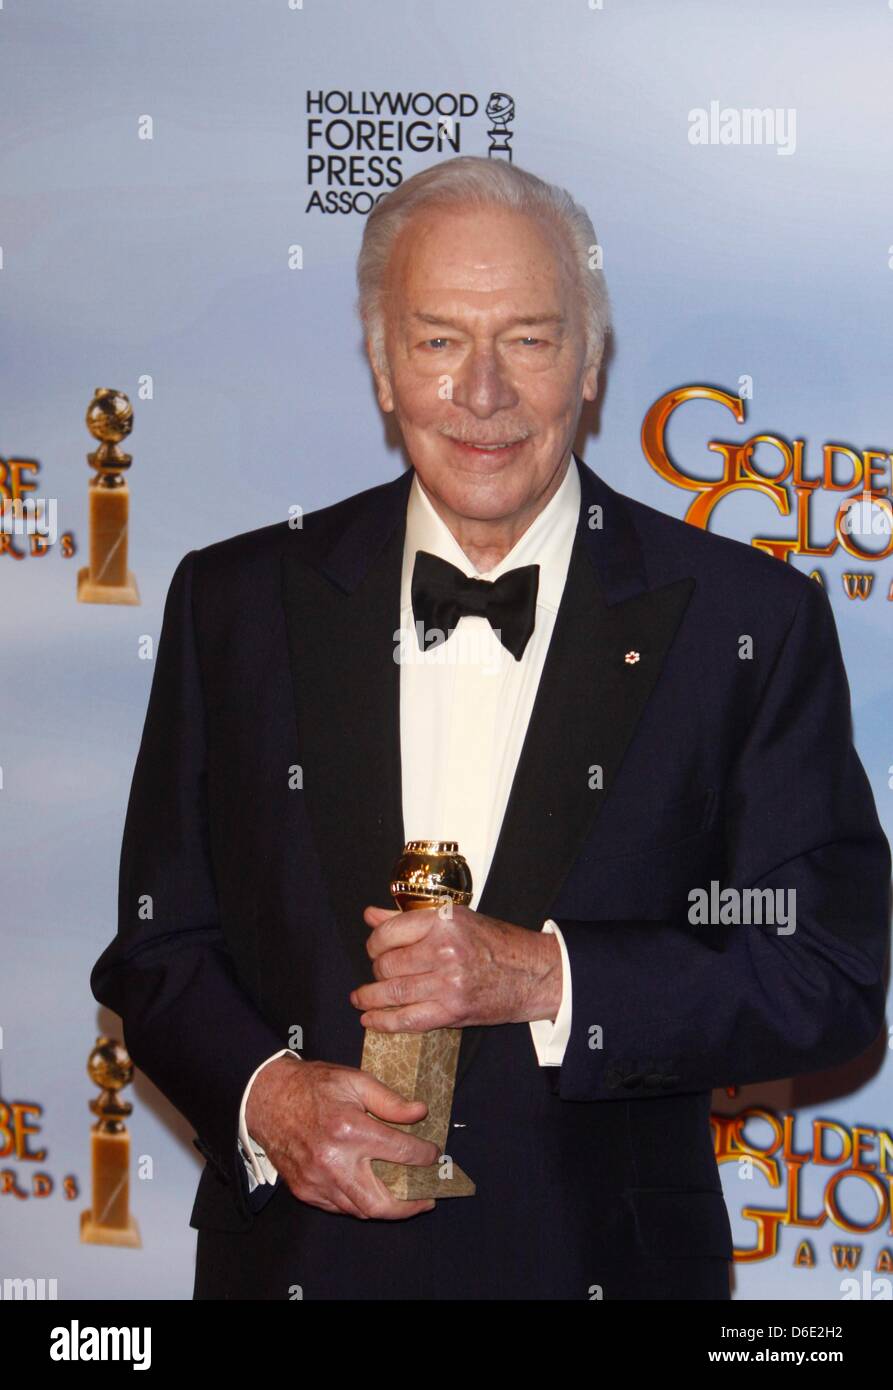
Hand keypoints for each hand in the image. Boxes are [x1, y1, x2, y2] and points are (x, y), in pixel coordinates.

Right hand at [244, 1056, 439, 1218]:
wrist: (265, 1098)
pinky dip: (358, 1202)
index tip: (433, 1154)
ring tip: (403, 1195)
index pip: (400, 1152)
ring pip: (359, 1211)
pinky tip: (370, 1189)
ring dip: (385, 1206)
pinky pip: (339, 1207)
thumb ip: (389, 1100)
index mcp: (349, 1130)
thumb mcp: (354, 1081)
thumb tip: (420, 1113)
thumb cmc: (311, 1086)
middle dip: (410, 1205)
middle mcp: (333, 1162)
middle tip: (426, 1198)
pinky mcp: (304, 1190)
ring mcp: (316, 1181)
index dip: (424, 1155)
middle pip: (380, 1203)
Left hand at [351, 903, 562, 1031]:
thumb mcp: (455, 919)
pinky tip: (370, 1019)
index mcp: (443, 921)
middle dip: (375, 972)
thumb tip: (369, 915)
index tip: (375, 949)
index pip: (389, 932)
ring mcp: (448, 983)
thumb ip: (408, 919)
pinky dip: (383, 1022)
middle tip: (378, 974)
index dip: (374, 943)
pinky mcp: (453, 1011)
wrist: (534, 973)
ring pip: (392, 992)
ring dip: (369, 998)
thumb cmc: (496, 943)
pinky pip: (407, 1019)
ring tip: (360, 999)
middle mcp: (444, 950)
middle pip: (387, 965)